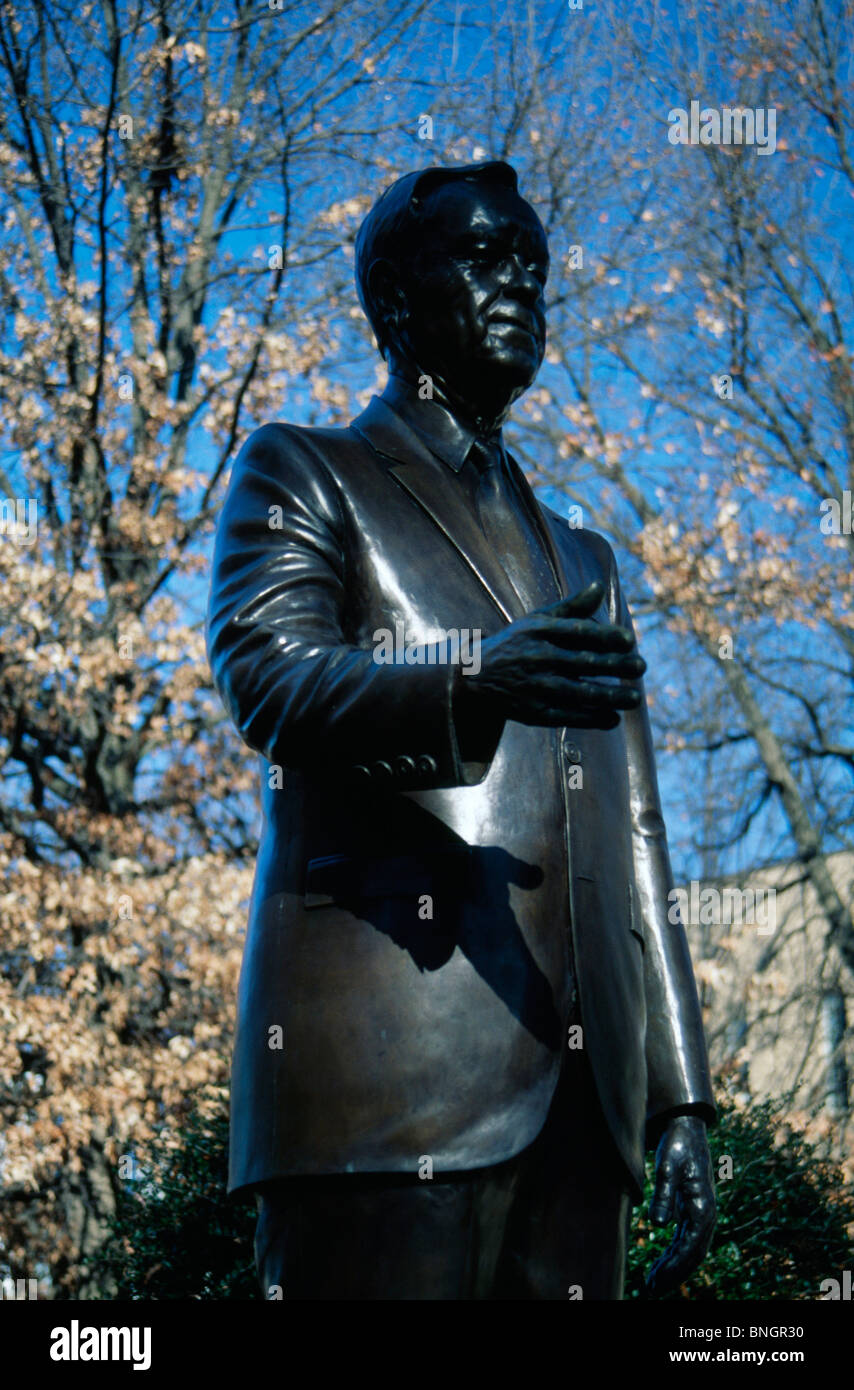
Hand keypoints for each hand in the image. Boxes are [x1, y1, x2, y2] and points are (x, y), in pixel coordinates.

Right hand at [455, 581, 645, 729]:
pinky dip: (591, 719)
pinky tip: (613, 719)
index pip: (578, 632)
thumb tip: (600, 586)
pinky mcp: (533, 712)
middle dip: (615, 666)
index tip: (630, 641)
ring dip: (609, 697)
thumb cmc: (516, 643)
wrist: (474, 676)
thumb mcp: (538, 621)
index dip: (606, 636)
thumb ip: (572, 607)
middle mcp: (536, 657)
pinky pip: (567, 716)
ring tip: (635, 699)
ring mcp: (534, 686)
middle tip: (641, 667)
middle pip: (582, 662)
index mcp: (539, 631)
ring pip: (578, 693)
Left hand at [646, 1115, 715, 1296]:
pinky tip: (660, 1266)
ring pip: (690, 1251)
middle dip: (675, 1275)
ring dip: (674, 1269)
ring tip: (652, 1284)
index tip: (657, 1278)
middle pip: (693, 1255)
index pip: (691, 1246)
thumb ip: (664, 1194)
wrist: (686, 1129)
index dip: (675, 1265)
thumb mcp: (667, 1166)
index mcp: (704, 1206)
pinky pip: (685, 1242)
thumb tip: (658, 1225)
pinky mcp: (693, 1212)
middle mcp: (707, 1215)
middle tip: (653, 1290)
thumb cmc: (676, 1146)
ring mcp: (701, 1215)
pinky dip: (673, 1256)